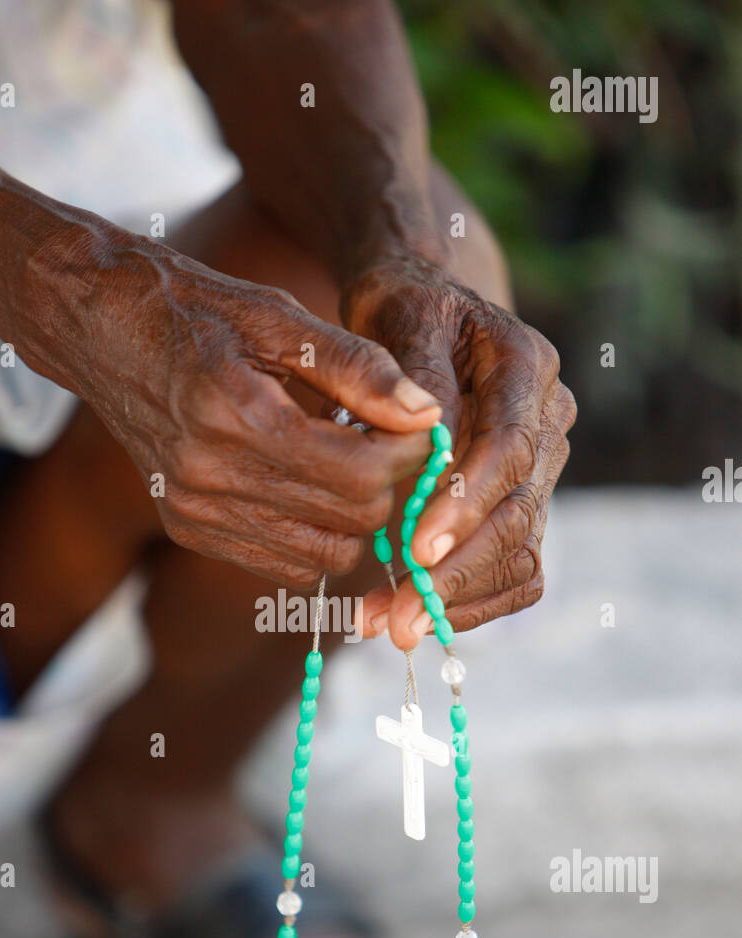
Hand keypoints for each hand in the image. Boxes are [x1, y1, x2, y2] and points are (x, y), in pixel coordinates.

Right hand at [30, 228, 441, 590]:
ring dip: (352, 515)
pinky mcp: (188, 531)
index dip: (406, 453)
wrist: (102, 330)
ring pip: (325, 555)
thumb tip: (426, 415)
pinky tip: (304, 483)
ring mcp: (194, 512)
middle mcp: (209, 477)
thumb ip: (358, 368)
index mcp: (236, 416)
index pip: (361, 473)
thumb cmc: (198, 311)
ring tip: (341, 459)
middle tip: (378, 437)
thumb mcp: (280, 318)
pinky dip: (313, 534)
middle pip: (350, 520)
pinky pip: (285, 564)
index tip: (413, 423)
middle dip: (384, 483)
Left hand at [344, 256, 575, 646]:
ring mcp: (542, 467)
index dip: (467, 504)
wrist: (421, 311)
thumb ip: (415, 379)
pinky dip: (471, 601)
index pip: (510, 448)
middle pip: (519, 514)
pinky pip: (515, 567)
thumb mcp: (399, 319)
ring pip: (521, 552)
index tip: (416, 549)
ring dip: (459, 600)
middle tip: (396, 620)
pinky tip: (416, 617)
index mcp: (527, 366)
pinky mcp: (523, 502)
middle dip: (457, 573)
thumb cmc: (402, 310)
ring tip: (388, 627)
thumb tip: (428, 443)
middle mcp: (549, 420)